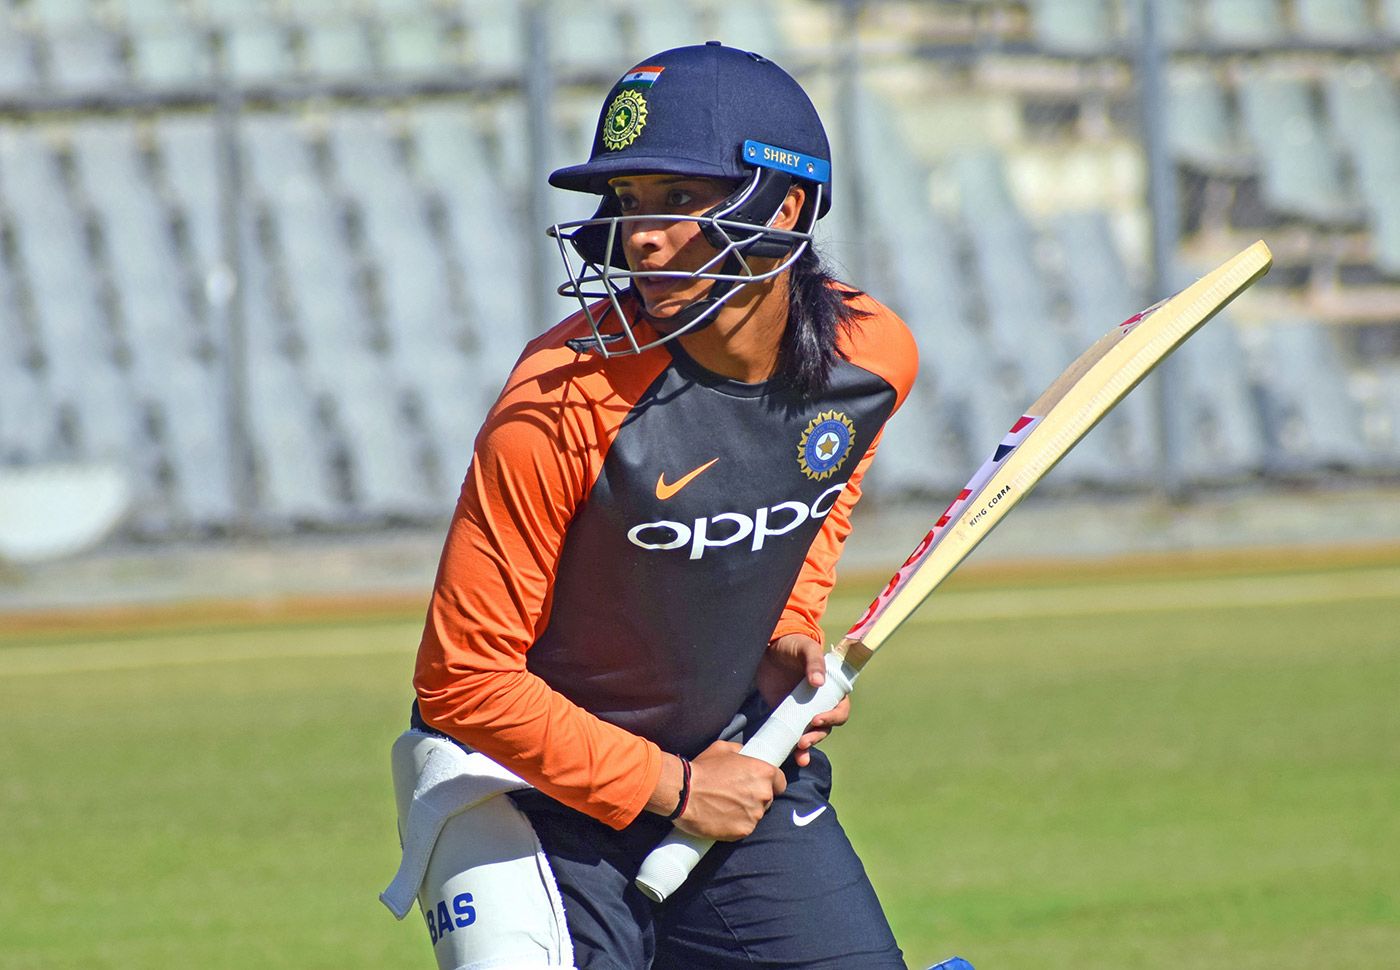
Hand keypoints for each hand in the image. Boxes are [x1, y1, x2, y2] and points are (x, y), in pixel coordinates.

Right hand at [672, 741, 786, 841]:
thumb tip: (744, 753)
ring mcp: (754, 814)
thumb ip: (740, 751)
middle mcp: (763, 794)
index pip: (780, 782)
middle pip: (768, 799)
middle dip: (755, 798)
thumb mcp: (722, 749)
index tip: (760, 786)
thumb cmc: (702, 769)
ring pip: (756, 814)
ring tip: (725, 806)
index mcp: (763, 773)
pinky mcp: (743, 830)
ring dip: (745, 812)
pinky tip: (721, 817)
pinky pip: (744, 828)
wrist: (683, 792)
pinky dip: (736, 824)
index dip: (771, 784)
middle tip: (735, 795)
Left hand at [756, 633, 850, 766]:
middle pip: (827, 727)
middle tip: (804, 739)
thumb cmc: (793, 645)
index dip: (832, 717)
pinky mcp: (789, 716)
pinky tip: (795, 758)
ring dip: (809, 745)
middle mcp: (820, 703)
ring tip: (800, 751)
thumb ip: (814, 662)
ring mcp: (804, 711)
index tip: (816, 719)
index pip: (840, 709)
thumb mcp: (805, 648)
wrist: (768, 648)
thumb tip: (818, 682)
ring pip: (813, 734)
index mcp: (831, 689)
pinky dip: (796, 749)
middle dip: (817, 735)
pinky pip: (795, 735)